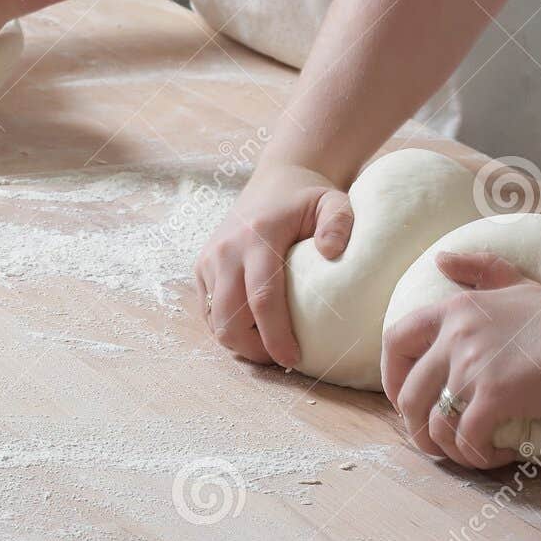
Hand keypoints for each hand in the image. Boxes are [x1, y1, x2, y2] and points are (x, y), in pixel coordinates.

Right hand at [193, 162, 353, 366]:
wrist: (275, 181)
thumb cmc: (307, 198)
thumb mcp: (332, 201)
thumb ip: (339, 223)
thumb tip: (332, 253)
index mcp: (257, 237)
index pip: (262, 298)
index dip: (275, 336)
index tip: (294, 359)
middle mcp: (226, 250)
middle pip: (229, 319)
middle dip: (254, 349)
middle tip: (282, 358)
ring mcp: (209, 259)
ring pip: (215, 320)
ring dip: (240, 342)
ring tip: (268, 346)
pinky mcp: (201, 267)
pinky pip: (208, 312)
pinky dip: (227, 328)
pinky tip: (252, 330)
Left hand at [381, 252, 540, 469]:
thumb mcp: (514, 281)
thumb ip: (478, 269)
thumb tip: (440, 259)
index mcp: (452, 309)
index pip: (395, 340)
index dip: (391, 375)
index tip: (404, 398)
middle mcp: (454, 336)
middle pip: (408, 392)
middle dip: (414, 426)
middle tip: (434, 442)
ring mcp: (472, 366)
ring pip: (434, 422)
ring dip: (445, 448)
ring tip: (468, 454)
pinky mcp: (495, 395)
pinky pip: (467, 438)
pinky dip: (477, 455)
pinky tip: (499, 454)